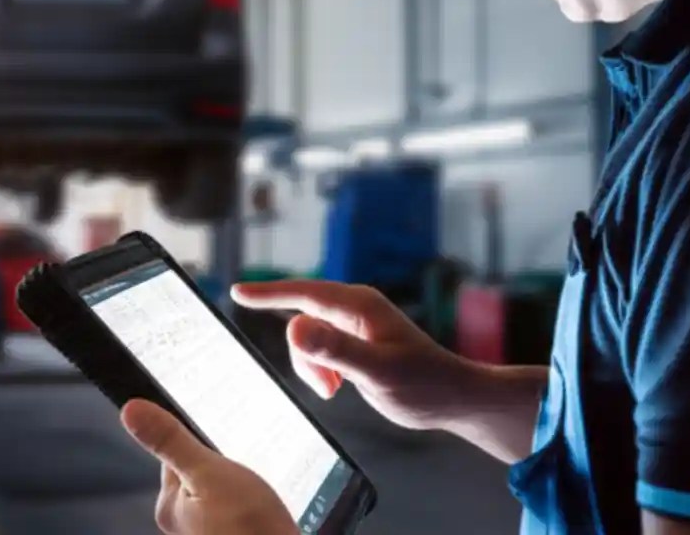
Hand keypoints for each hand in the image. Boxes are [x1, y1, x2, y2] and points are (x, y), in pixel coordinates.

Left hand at [120, 399, 296, 534]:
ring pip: (221, 492)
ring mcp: (208, 532)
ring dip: (239, 487)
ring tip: (254, 496)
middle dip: (223, 469)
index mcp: (169, 506)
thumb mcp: (208, 473)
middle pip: (200, 475)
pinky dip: (249, 505)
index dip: (200, 449)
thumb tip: (131, 411)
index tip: (218, 452)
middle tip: (241, 479)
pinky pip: (236, 510)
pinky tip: (260, 510)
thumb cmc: (247, 527)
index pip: (174, 458)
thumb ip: (172, 442)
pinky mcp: (231, 534)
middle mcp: (183, 524)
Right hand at [232, 280, 475, 430]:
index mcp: (358, 306)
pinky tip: (340, 387)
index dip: (268, 293)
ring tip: (337, 391)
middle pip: (302, 321)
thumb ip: (335, 350)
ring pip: (308, 339)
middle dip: (303, 356)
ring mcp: (354, 324)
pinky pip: (320, 349)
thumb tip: (294, 327)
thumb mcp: (377, 371)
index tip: (237, 291)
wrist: (453, 399)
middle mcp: (354, 308)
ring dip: (312, 367)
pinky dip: (320, 370)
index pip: (302, 293)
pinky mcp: (355, 341)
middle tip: (328, 390)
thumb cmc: (423, 385)